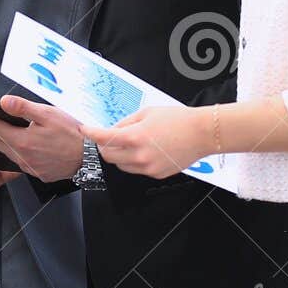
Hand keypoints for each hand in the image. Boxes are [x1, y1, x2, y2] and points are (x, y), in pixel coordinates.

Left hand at [0, 95, 84, 188]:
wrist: (91, 157)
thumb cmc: (73, 134)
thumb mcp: (48, 114)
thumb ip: (23, 108)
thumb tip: (3, 102)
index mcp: (22, 141)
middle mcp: (22, 157)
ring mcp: (29, 167)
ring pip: (5, 153)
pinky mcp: (38, 173)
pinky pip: (17, 163)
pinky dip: (9, 153)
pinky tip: (9, 148)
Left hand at [82, 105, 209, 178]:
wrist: (202, 133)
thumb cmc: (178, 119)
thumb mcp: (146, 113)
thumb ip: (126, 123)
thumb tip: (113, 130)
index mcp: (135, 137)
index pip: (103, 139)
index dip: (90, 133)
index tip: (85, 130)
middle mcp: (139, 155)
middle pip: (108, 156)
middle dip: (105, 146)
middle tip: (109, 137)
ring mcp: (148, 167)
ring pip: (121, 165)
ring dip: (119, 155)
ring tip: (131, 143)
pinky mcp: (157, 174)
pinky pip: (137, 170)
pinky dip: (134, 161)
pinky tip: (145, 150)